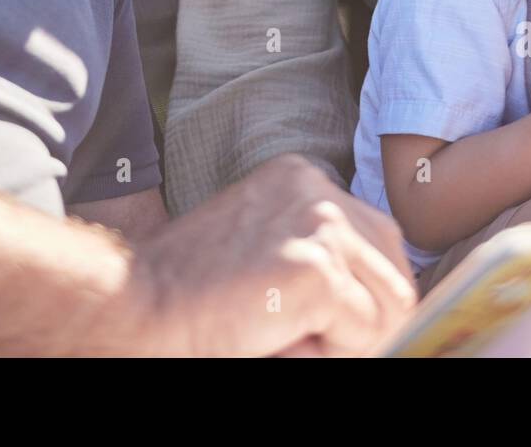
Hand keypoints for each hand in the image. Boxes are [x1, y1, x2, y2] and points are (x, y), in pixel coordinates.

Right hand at [127, 154, 415, 356]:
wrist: (134, 309)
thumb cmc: (191, 295)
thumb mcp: (266, 250)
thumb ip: (322, 254)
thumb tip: (393, 305)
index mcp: (301, 177)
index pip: (378, 240)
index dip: (358, 295)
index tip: (308, 316)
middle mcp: (315, 186)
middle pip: (395, 268)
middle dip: (363, 317)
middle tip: (297, 333)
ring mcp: (318, 223)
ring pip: (391, 304)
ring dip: (348, 338)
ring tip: (284, 332)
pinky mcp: (316, 268)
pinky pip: (367, 333)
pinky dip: (331, 354)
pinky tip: (277, 340)